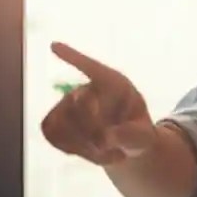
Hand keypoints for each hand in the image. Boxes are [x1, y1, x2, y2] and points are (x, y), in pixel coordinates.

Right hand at [41, 42, 157, 165]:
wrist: (125, 146)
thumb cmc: (138, 134)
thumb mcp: (144, 136)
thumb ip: (131, 135)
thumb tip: (106, 137)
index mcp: (115, 84)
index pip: (92, 67)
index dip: (73, 57)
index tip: (54, 45)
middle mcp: (87, 89)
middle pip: (77, 103)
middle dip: (92, 128)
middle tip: (109, 143)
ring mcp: (67, 105)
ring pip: (62, 122)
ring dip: (82, 143)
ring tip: (104, 150)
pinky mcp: (55, 122)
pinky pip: (52, 134)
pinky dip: (69, 148)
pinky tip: (87, 151)